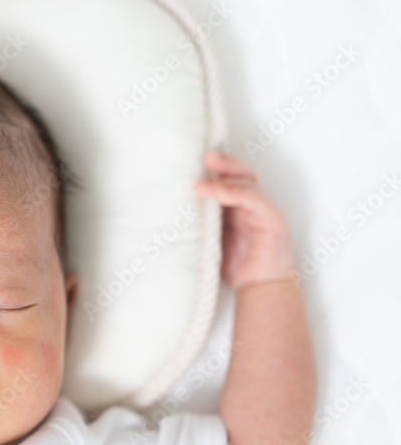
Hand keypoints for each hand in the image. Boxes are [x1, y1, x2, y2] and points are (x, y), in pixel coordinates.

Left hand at [194, 151, 295, 289]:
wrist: (259, 287)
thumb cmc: (235, 265)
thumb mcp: (211, 238)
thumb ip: (201, 221)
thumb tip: (170, 208)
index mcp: (237, 206)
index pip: (229, 178)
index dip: (215, 168)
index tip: (194, 160)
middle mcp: (251, 204)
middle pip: (240, 174)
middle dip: (223, 164)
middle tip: (205, 157)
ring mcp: (264, 210)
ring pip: (248, 183)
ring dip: (225, 180)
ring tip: (202, 184)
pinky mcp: (273, 220)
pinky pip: (255, 201)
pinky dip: (237, 194)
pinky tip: (221, 193)